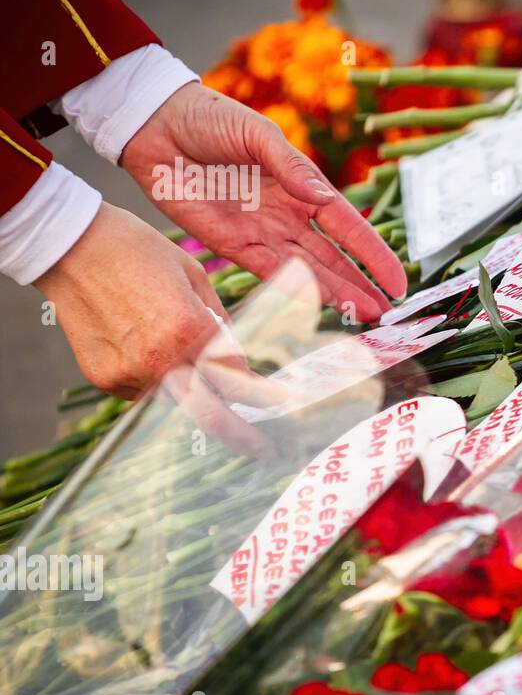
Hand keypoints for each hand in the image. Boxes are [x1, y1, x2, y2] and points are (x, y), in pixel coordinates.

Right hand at [35, 202, 274, 453]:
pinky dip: (157, 379)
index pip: (237, 378)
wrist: (70, 246)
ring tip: (192, 372)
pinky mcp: (104, 378)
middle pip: (209, 413)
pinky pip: (143, 391)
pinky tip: (147, 346)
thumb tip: (237, 356)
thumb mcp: (194, 276)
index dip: (261, 393)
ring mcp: (129, 373)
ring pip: (176, 401)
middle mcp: (160, 359)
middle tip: (260, 448)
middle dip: (240, 435)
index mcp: (190, 329)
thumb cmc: (137, 251)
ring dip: (193, 395)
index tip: (277, 402)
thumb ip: (219, 322)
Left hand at [120, 83, 405, 321]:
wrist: (155, 126)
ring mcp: (261, 232)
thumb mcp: (256, 134)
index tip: (397, 279)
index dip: (373, 254)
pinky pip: (267, 272)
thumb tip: (323, 197)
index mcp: (302, 185)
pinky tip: (317, 305)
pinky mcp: (230, 244)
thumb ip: (291, 166)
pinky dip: (292, 289)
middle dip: (360, 284)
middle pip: (332, 257)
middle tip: (385, 312)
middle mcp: (288, 214)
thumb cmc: (209, 119)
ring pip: (306, 271)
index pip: (348, 226)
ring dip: (334, 294)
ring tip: (362, 316)